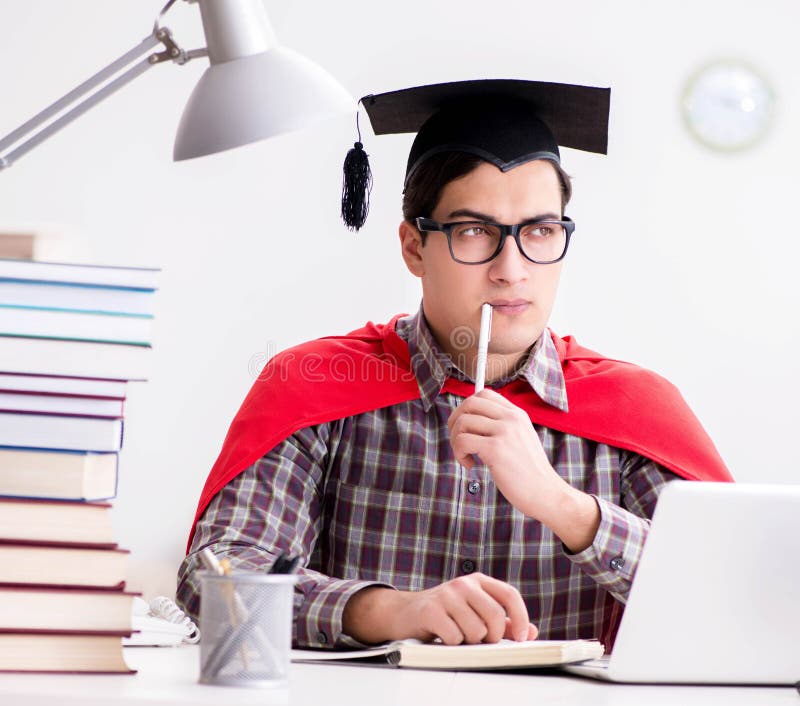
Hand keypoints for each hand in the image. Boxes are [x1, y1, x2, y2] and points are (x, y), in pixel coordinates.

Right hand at [342, 574, 537, 645]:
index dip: (521, 617)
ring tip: (457, 634)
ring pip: (476, 631)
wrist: (404, 612)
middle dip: (492, 637)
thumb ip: (503, 621)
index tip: (522, 637)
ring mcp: (447, 595)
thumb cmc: (444, 614)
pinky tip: (442, 636)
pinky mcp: (431, 610)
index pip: (509, 595)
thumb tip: (531, 631)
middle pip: (495, 616)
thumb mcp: (475, 612)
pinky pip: (454, 637)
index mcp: (478, 581)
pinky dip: (451, 643)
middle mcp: (464, 584)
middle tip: (481, 640)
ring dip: (468, 641)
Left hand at [447, 389, 599, 550]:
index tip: (465, 426)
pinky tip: (470, 464)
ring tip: (464, 455)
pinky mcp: (495, 449)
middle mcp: (511, 418)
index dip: (467, 407)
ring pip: (462, 422)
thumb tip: (470, 420)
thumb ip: (502, 426)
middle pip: (469, 403)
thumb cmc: (530, 471)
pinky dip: (459, 453)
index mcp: (517, 414)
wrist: (546, 492)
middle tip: (457, 440)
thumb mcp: (521, 438)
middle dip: (455, 421)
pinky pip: (462, 441)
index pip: (484, 394)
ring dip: (455, 440)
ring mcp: (504, 432)